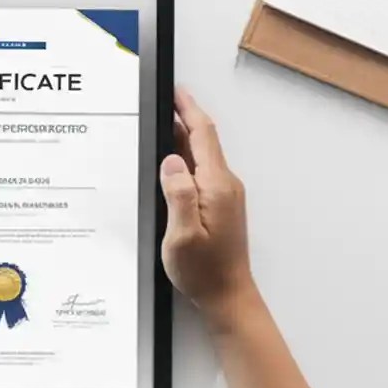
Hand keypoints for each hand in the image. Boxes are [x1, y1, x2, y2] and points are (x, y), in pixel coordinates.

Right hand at [159, 87, 257, 330]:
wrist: (229, 297)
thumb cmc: (204, 272)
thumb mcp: (182, 235)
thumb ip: (178, 194)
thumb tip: (172, 160)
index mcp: (216, 186)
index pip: (203, 134)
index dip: (188, 109)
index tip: (175, 91)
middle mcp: (225, 185)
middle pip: (203, 141)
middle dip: (182, 118)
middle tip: (159, 104)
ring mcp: (225, 195)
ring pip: (202, 156)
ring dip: (182, 138)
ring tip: (159, 126)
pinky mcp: (221, 206)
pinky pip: (201, 172)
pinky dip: (185, 159)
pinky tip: (170, 163)